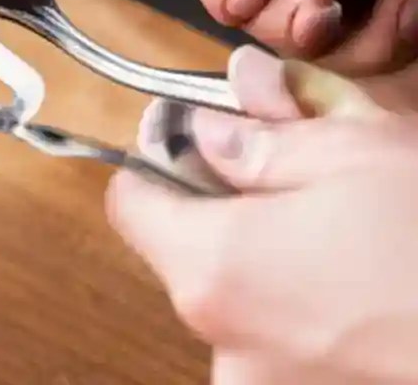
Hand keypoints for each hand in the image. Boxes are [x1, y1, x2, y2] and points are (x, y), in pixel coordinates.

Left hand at [112, 46, 417, 383]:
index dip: (160, 158)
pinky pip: (276, 336)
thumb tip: (212, 126)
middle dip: (230, 205)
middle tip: (297, 179)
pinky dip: (301, 307)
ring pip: (236, 292)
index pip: (130, 199)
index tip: (194, 139)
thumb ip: (260, 138)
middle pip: (184, 247)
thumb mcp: (354, 157)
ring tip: (343, 236)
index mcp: (210, 267)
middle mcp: (218, 337)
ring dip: (271, 257)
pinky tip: (357, 284)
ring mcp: (260, 380)